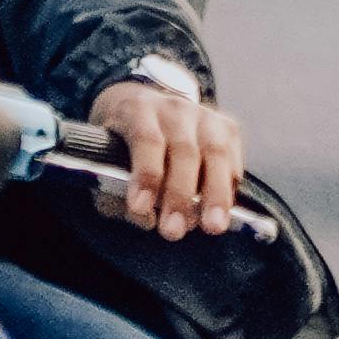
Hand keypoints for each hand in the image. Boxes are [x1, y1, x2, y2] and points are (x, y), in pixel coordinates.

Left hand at [89, 74, 245, 239]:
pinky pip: (233, 160)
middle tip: (174, 230)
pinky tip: (222, 210)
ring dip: (215, 195)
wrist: (145, 107)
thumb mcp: (105, 156)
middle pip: (184, 151)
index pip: (147, 140)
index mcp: (138, 109)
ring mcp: (205, 116)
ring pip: (216, 154)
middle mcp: (174, 109)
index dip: (147, 176)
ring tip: (212, 226)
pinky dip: (228, 188)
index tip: (141, 209)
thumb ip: (116, 188)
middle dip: (180, 195)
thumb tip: (145, 217)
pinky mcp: (228, 127)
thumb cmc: (123, 141)